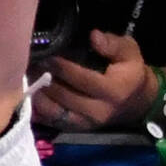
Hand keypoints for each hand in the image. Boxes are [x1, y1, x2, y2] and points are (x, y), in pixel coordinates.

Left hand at [31, 31, 157, 132]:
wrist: (137, 103)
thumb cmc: (130, 73)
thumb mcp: (130, 53)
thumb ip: (113, 44)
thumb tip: (93, 36)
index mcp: (113, 90)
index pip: (81, 79)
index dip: (61, 67)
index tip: (46, 56)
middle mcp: (98, 110)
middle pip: (64, 96)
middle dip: (45, 80)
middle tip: (31, 65)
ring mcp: (87, 122)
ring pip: (55, 111)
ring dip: (38, 95)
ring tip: (28, 78)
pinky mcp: (78, 129)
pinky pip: (53, 121)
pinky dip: (38, 110)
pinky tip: (30, 95)